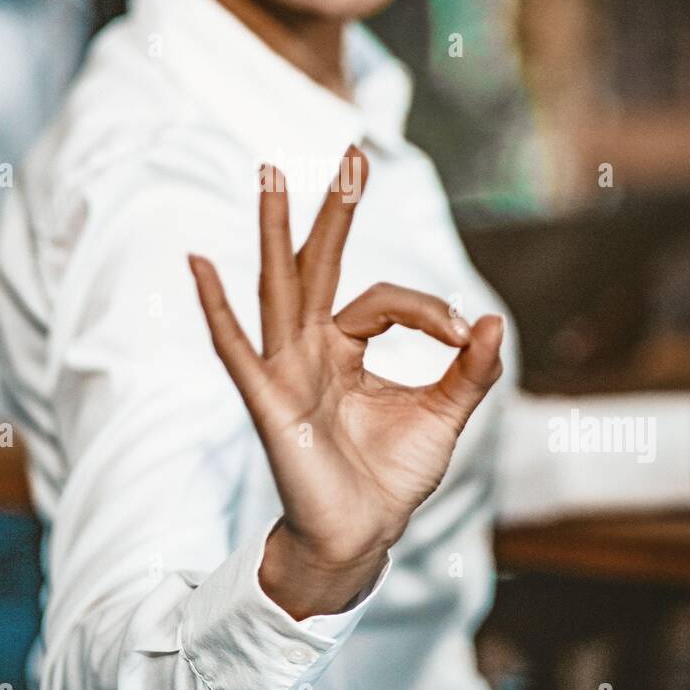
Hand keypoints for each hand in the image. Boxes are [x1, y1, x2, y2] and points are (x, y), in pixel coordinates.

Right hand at [188, 145, 503, 570]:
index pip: (385, 300)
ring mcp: (286, 371)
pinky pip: (236, 349)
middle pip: (319, 264)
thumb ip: (468, 370)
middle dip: (334, 209)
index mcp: (347, 349)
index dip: (427, 309)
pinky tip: (198, 265)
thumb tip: (491, 320)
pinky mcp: (269, 402)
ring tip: (270, 173)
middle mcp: (311, 349)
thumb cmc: (390, 478)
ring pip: (279, 287)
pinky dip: (215, 308)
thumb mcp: (443, 416)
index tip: (461, 336)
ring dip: (274, 229)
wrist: (362, 538)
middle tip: (351, 151)